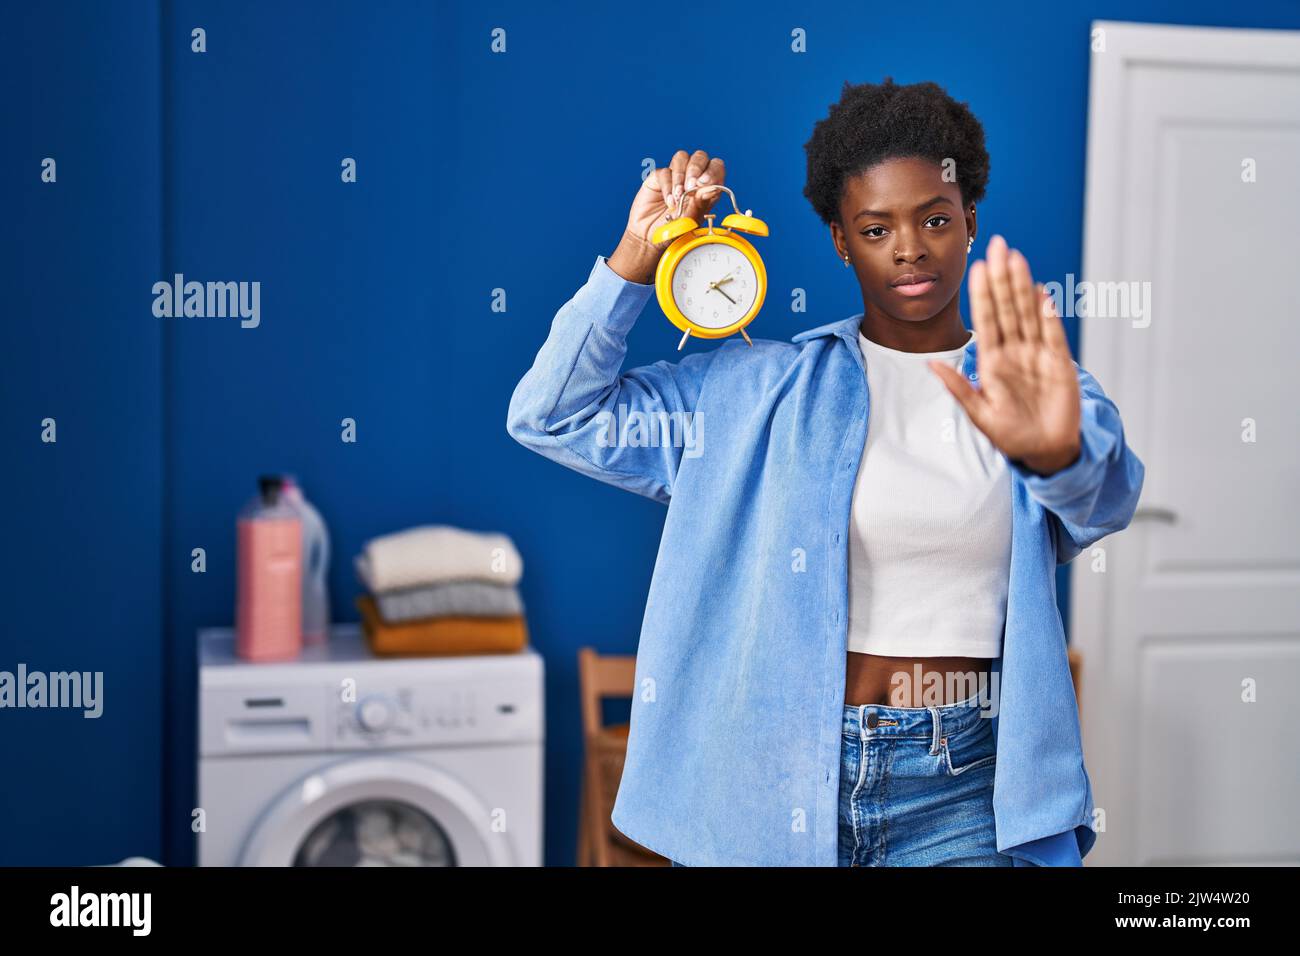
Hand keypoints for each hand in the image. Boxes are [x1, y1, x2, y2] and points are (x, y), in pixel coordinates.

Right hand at [610, 149, 726, 283]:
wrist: (651, 238)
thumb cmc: (675, 232)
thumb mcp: (692, 222)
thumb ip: (700, 205)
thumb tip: (708, 189)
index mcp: (706, 187)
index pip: (716, 167)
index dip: (712, 171)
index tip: (704, 183)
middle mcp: (692, 178)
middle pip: (700, 157)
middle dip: (696, 168)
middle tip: (690, 187)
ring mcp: (675, 176)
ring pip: (681, 157)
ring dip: (681, 176)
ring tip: (678, 197)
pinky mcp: (658, 178)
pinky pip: (664, 171)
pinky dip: (667, 185)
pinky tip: (669, 201)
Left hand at [928, 234, 1081, 475]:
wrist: (1045, 452)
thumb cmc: (1010, 435)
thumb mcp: (979, 414)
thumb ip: (957, 388)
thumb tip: (929, 364)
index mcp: (991, 362)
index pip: (986, 320)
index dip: (983, 294)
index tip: (978, 268)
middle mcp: (1014, 352)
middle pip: (1008, 308)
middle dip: (1003, 278)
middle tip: (999, 245)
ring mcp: (1037, 355)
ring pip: (1028, 313)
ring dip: (1023, 287)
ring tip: (1017, 259)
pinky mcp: (1059, 363)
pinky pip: (1053, 334)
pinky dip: (1048, 315)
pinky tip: (1042, 293)